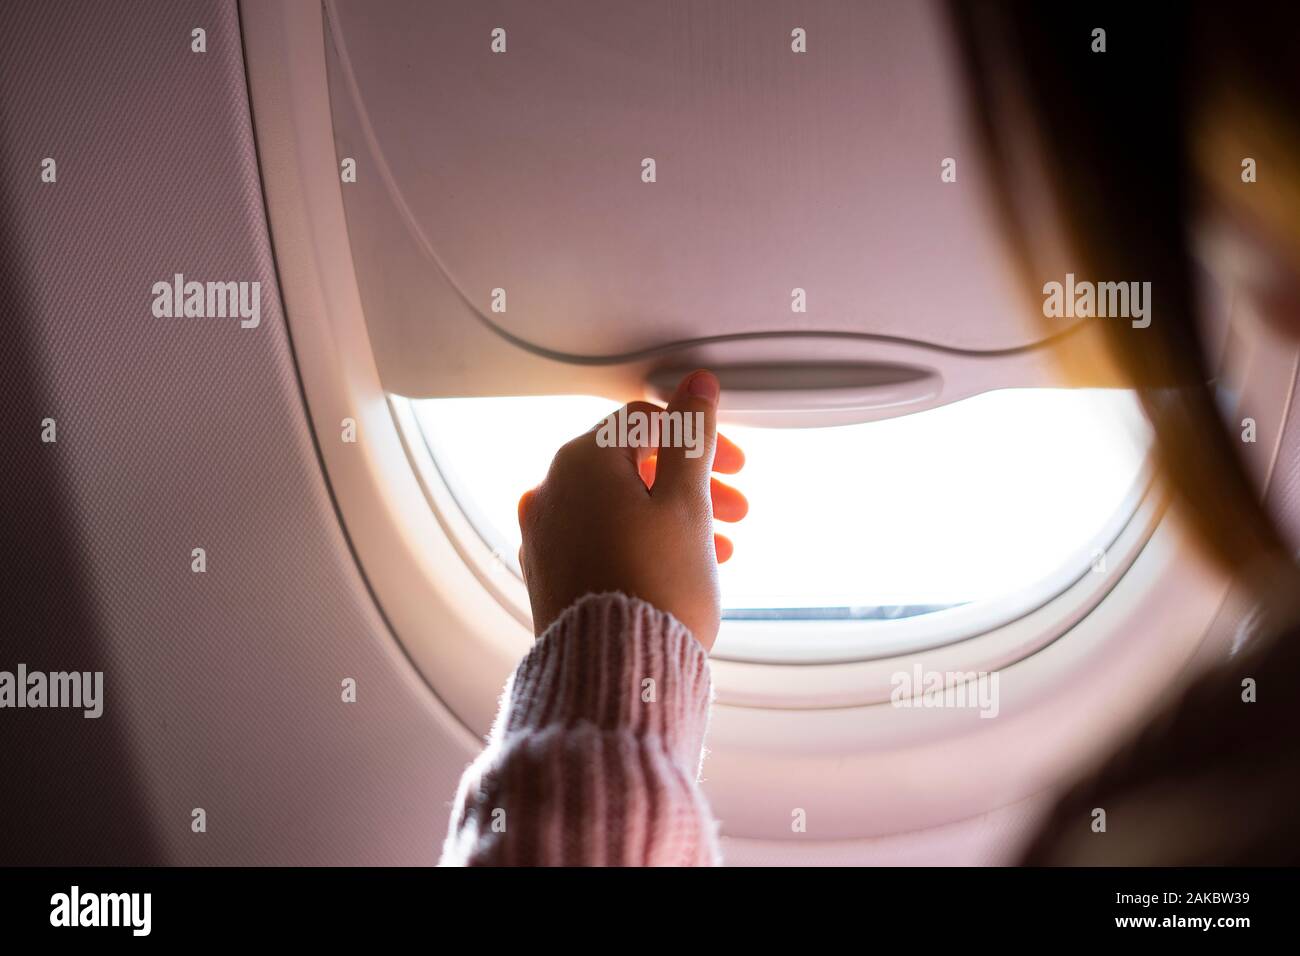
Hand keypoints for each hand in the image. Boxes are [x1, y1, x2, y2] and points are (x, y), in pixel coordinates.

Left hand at [516, 370, 747, 651]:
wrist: (616, 677)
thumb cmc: (656, 589)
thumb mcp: (688, 504)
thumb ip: (691, 437)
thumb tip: (696, 384)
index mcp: (580, 462)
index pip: (644, 423)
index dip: (697, 437)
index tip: (733, 467)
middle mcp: (550, 492)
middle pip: (630, 465)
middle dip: (690, 483)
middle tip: (736, 509)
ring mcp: (543, 536)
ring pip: (618, 506)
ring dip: (672, 515)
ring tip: (719, 547)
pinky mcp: (548, 575)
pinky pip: (600, 540)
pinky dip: (641, 541)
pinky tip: (679, 567)